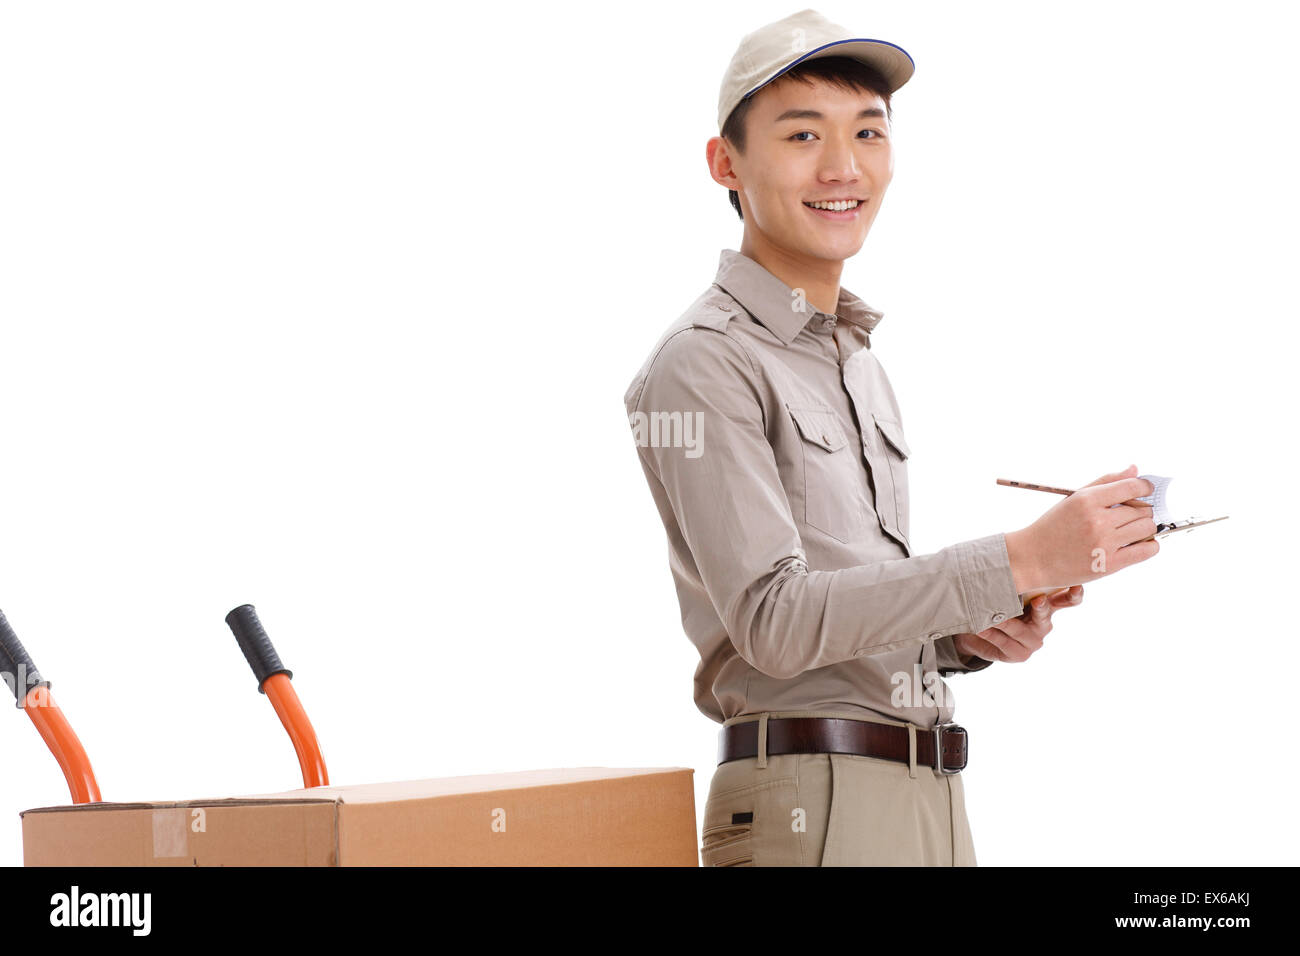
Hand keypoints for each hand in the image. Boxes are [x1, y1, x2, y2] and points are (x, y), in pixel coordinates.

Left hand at [952, 585, 1083, 662]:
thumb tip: (1006, 560)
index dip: (1074, 594)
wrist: (979, 633)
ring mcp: (1033, 641)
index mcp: (1047, 605)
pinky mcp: (1020, 655)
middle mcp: (1043, 624)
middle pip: (1046, 615)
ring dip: (1005, 622)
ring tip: (991, 615)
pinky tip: (982, 628)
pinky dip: (991, 634)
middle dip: (1041, 607)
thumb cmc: (997, 605)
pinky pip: (1004, 642)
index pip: (1066, 600)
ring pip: (1019, 630)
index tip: (1075, 585)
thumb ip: (1012, 581)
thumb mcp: (1006, 592)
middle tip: (1038, 600)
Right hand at [1004, 465, 1159, 593]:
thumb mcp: (1074, 499)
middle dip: (1142, 510)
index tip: (1146, 490)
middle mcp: (1097, 520)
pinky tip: (1138, 544)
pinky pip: (1147, 551)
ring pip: (1147, 528)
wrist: (1033, 558)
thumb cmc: (1053, 527)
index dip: (1145, 487)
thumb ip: (1105, 482)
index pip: (1131, 487)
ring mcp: (1104, 543)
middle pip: (1142, 509)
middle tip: (1131, 515)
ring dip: (1146, 528)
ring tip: (1133, 530)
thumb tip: (1135, 470)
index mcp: (1087, 500)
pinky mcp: (1109, 564)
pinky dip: (1150, 546)